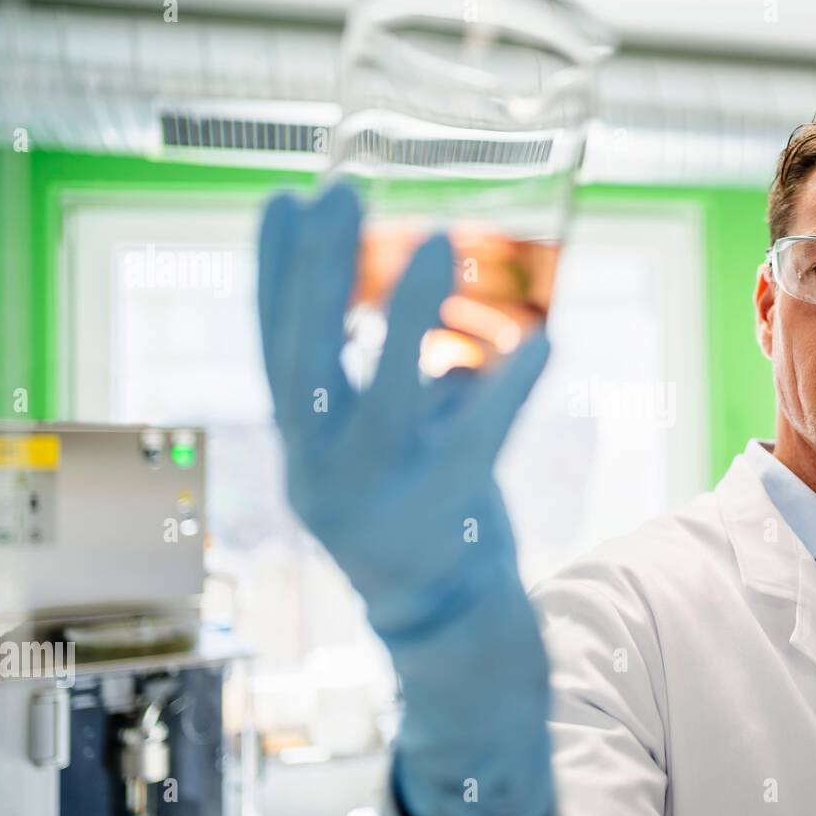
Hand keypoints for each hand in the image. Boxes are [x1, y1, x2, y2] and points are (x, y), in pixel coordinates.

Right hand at [256, 183, 549, 617]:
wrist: (445, 625)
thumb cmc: (418, 516)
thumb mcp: (386, 449)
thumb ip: (401, 384)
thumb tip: (436, 315)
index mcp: (304, 446)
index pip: (275, 348)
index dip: (271, 273)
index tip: (279, 198)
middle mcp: (323, 471)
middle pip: (306, 361)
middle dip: (317, 272)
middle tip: (338, 191)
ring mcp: (381, 498)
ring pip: (387, 399)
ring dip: (410, 317)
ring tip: (440, 240)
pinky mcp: (446, 515)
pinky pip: (480, 440)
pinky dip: (512, 387)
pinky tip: (543, 338)